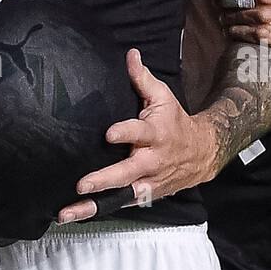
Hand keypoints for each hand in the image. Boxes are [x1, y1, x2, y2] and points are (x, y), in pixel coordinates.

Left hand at [56, 49, 213, 224]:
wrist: (202, 153)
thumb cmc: (175, 121)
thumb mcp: (163, 97)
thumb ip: (142, 78)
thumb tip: (130, 54)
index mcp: (156, 133)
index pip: (140, 133)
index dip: (125, 133)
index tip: (108, 134)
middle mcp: (152, 160)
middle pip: (128, 172)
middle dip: (104, 179)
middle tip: (81, 184)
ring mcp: (148, 181)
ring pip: (121, 196)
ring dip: (95, 205)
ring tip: (68, 212)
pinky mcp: (144, 195)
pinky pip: (120, 204)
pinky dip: (99, 211)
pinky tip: (75, 215)